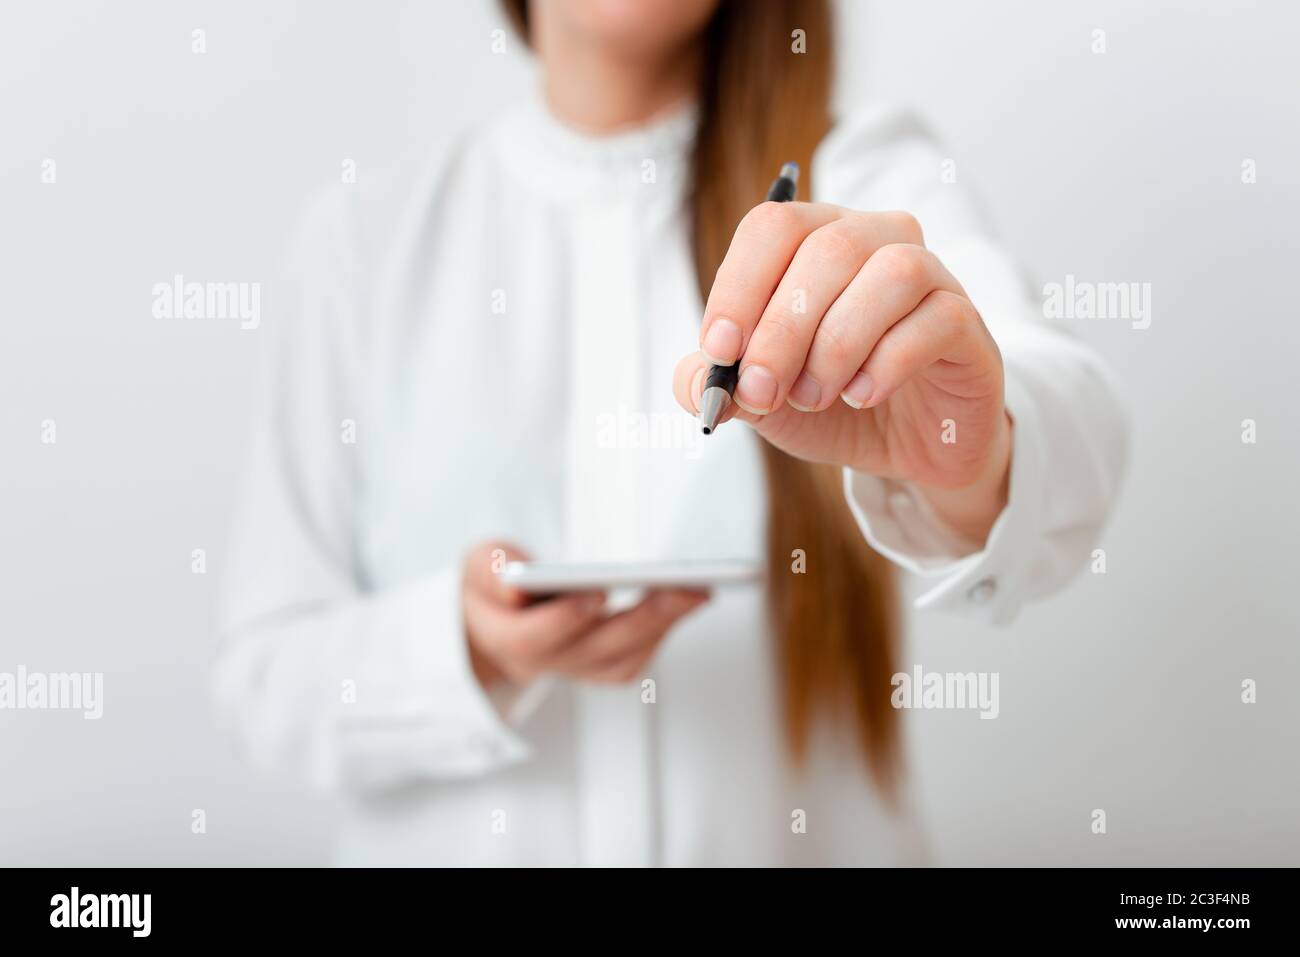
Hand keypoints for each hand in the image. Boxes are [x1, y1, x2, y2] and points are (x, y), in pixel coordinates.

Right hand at [462, 542, 709, 687]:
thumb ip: (492, 570)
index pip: (535, 639)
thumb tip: (515, 583)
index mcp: (508, 638)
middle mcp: (548, 662)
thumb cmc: (494, 584)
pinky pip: (639, 657)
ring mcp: (580, 669)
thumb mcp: (479, 564)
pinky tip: (686, 598)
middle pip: (598, 650)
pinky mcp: (606, 666)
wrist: (499, 617)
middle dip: (643, 619)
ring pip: (626, 659)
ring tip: (697, 588)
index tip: (596, 593)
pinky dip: (665, 629)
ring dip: (665, 625)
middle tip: (681, 587)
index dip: (566, 619)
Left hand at [673, 202, 1011, 541]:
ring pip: (888, 274)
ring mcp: (931, 274)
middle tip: (762, 392)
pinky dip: (886, 364)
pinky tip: (863, 396)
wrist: (904, 452)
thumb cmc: (832, 406)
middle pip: (826, 249)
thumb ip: (722, 384)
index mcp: (816, 240)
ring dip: (836, 345)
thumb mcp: (763, 402)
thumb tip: (695, 380)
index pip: (774, 225)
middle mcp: (877, 239)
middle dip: (781, 330)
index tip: (719, 348)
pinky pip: (932, 319)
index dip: (740, 284)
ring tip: (816, 396)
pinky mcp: (965, 321)